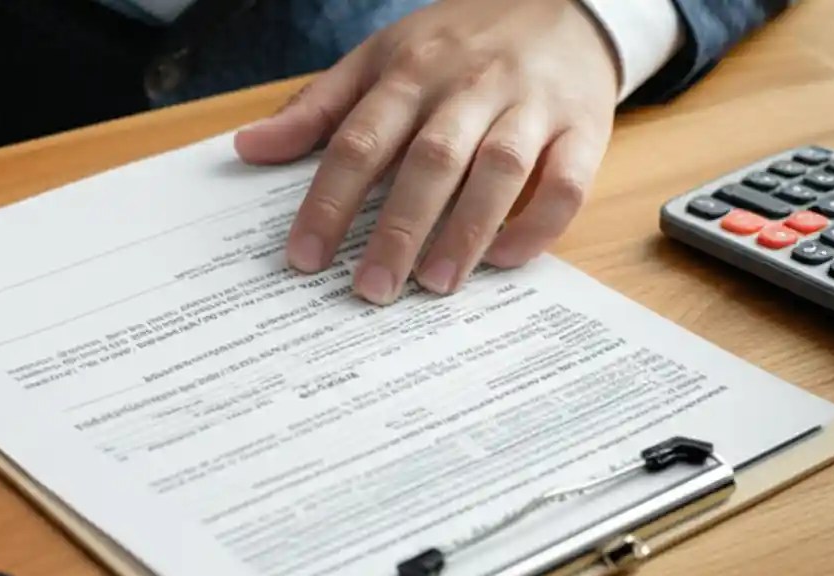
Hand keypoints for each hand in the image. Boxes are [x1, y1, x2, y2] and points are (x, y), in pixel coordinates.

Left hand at [234, 0, 618, 303]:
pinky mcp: (584, 128)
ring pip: (500, 170)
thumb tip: (249, 148)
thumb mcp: (381, 59)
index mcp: (411, 72)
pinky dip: (539, 224)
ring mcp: (531, 106)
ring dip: (466, 231)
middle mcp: (470, 87)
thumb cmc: (459, 44)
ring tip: (435, 284)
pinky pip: (568, 182)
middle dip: (397, 229)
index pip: (360, 141)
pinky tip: (505, 258)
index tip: (305, 258)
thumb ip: (318, 108)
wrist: (565, 3)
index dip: (329, 202)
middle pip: (430, 160)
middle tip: (372, 289)